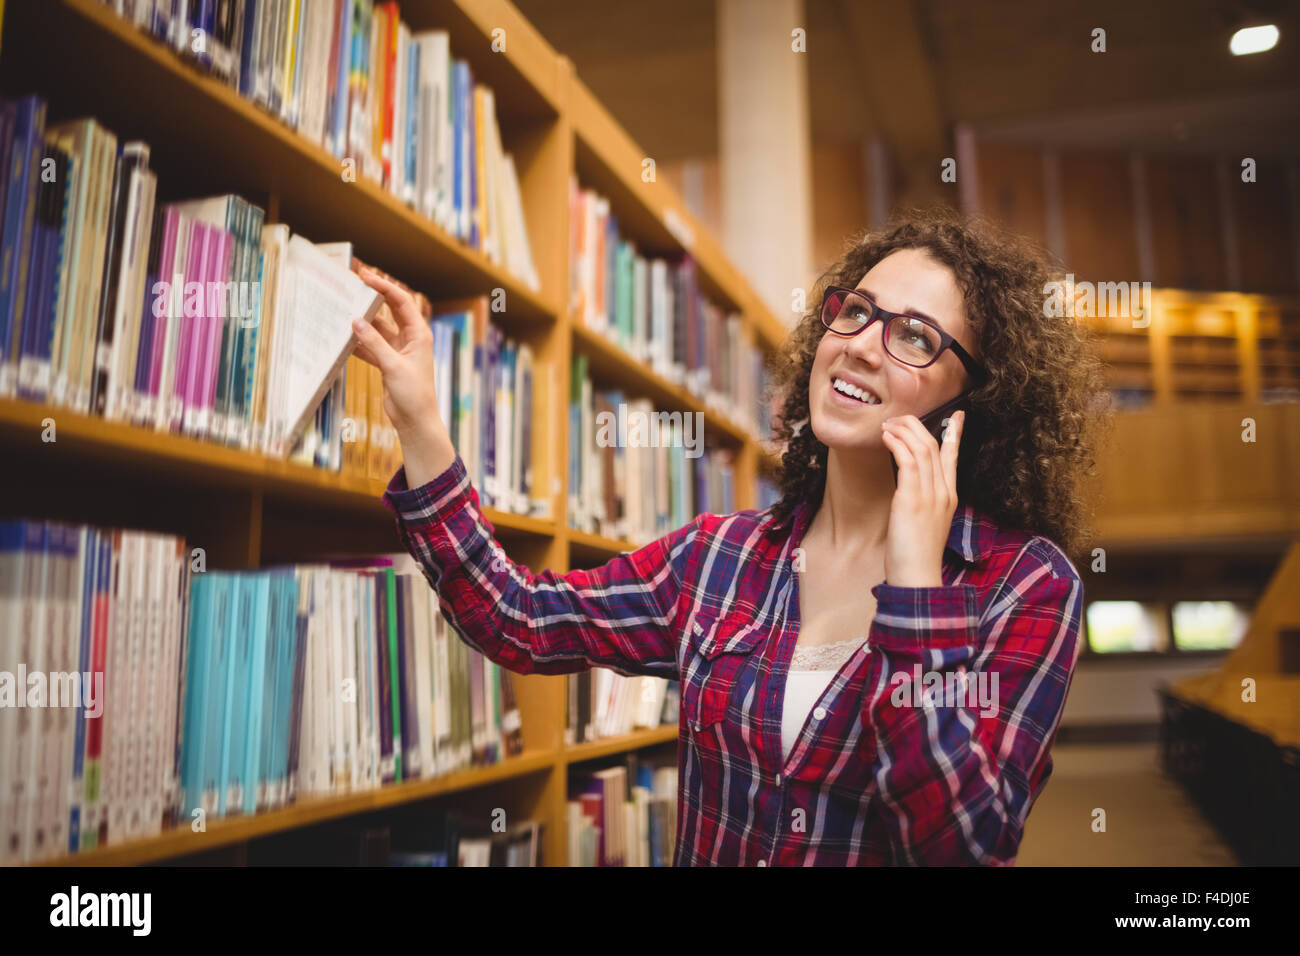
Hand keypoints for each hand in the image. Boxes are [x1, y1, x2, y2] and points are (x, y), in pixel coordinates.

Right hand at [354, 267, 437, 435]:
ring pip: (377, 329)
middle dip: (373, 298)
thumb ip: (374, 343)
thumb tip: (356, 321)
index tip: (366, 277)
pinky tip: (344, 339)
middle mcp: (410, 338)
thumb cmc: (414, 393)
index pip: (401, 302)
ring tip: (342, 311)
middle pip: (389, 311)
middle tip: (353, 286)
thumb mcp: (393, 366)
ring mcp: (398, 350)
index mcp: (419, 334)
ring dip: (362, 323)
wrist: (415, 420)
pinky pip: (371, 346)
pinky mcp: (388, 362)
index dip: (384, 287)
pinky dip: (359, 343)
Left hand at [878, 410, 963, 586]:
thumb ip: (923, 503)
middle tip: (898, 417)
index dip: (954, 433)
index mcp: (950, 497)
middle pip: (935, 446)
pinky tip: (887, 437)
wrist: (917, 577)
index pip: (953, 457)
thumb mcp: (926, 524)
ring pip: (922, 448)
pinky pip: (907, 461)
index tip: (957, 415)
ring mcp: (930, 495)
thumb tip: (909, 488)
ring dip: (902, 431)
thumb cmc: (916, 555)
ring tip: (887, 424)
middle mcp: (944, 492)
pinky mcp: (912, 499)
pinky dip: (897, 444)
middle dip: (916, 425)